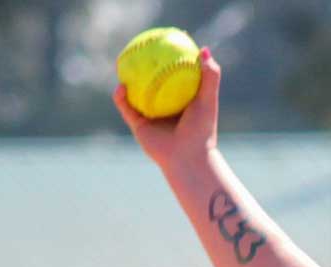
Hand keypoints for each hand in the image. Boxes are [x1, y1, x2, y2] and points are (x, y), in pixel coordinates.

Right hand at [114, 47, 221, 173]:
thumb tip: (204, 49)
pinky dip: (122, 97)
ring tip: (122, 62)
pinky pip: (127, 108)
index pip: (172, 75)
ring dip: (127, 79)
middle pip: (151, 82)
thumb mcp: (208, 99)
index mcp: (180, 100)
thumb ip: (210, 75)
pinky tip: (120, 85)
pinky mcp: (139, 126)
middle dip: (144, 66)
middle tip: (140, 48)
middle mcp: (164, 107)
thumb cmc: (201, 130)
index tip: (166, 43)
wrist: (188, 158)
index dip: (168, 60)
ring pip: (135, 93)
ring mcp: (150, 116)